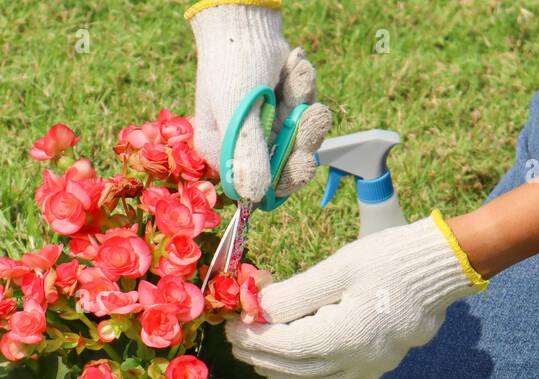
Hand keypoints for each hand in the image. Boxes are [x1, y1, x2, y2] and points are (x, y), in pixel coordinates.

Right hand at [190, 3, 331, 202]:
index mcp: (224, 151)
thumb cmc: (231, 67)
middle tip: (315, 114)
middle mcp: (243, 144)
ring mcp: (264, 124)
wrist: (243, 21)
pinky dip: (302, 86)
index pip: (257, 183)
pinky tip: (294, 64)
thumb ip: (249, 154)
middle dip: (302, 136)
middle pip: (284, 160)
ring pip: (298, 132)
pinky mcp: (281, 106)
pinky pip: (302, 108)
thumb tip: (254, 197)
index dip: (283, 179)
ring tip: (298, 74)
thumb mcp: (238, 113)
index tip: (303, 164)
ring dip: (303, 101)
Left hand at [226, 215, 487, 378]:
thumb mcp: (339, 268)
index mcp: (344, 336)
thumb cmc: (389, 260)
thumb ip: (296, 293)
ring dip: (275, 368)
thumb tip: (256, 307)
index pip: (283, 346)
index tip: (230, 324)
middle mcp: (354, 363)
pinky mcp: (372, 371)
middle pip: (290, 368)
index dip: (252, 337)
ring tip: (255, 349)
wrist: (439, 271)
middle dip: (257, 353)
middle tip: (234, 336)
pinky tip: (288, 368)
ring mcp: (365, 371)